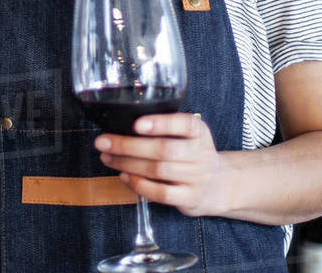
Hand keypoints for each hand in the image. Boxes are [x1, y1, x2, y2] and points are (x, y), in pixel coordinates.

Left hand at [94, 112, 227, 216]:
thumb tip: (121, 123)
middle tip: (103, 142)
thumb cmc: (191, 154)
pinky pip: (161, 194)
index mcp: (199, 132)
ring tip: (107, 157)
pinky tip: (123, 175)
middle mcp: (201, 154)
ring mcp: (197, 178)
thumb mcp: (187, 135)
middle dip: (129, 145)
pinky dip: (139, 184)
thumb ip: (164, 128)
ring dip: (127, 163)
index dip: (161, 123)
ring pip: (158, 171)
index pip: (184, 124)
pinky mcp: (190, 199)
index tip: (137, 124)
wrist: (218, 185)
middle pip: (164, 150)